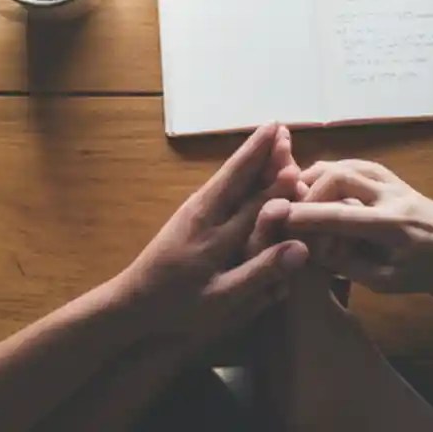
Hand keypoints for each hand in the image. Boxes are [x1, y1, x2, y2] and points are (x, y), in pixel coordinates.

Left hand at [115, 124, 309, 346]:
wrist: (132, 300)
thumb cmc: (178, 306)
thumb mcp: (221, 299)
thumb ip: (260, 273)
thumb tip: (299, 248)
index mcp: (215, 236)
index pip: (254, 205)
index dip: (276, 187)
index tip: (297, 168)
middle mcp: (204, 213)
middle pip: (237, 176)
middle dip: (260, 151)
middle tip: (280, 126)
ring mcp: (194, 209)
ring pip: (226, 174)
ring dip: (248, 152)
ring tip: (269, 132)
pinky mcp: (189, 210)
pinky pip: (219, 182)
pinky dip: (236, 166)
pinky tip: (244, 160)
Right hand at [284, 160, 432, 302]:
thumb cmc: (424, 275)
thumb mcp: (384, 281)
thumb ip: (348, 264)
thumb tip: (310, 249)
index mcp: (394, 227)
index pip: (342, 216)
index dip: (308, 215)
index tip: (280, 217)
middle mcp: (395, 198)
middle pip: (342, 176)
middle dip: (311, 189)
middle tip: (292, 208)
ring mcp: (397, 185)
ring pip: (350, 164)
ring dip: (321, 175)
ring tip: (300, 193)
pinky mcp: (397, 180)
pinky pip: (361, 166)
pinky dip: (337, 171)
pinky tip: (323, 185)